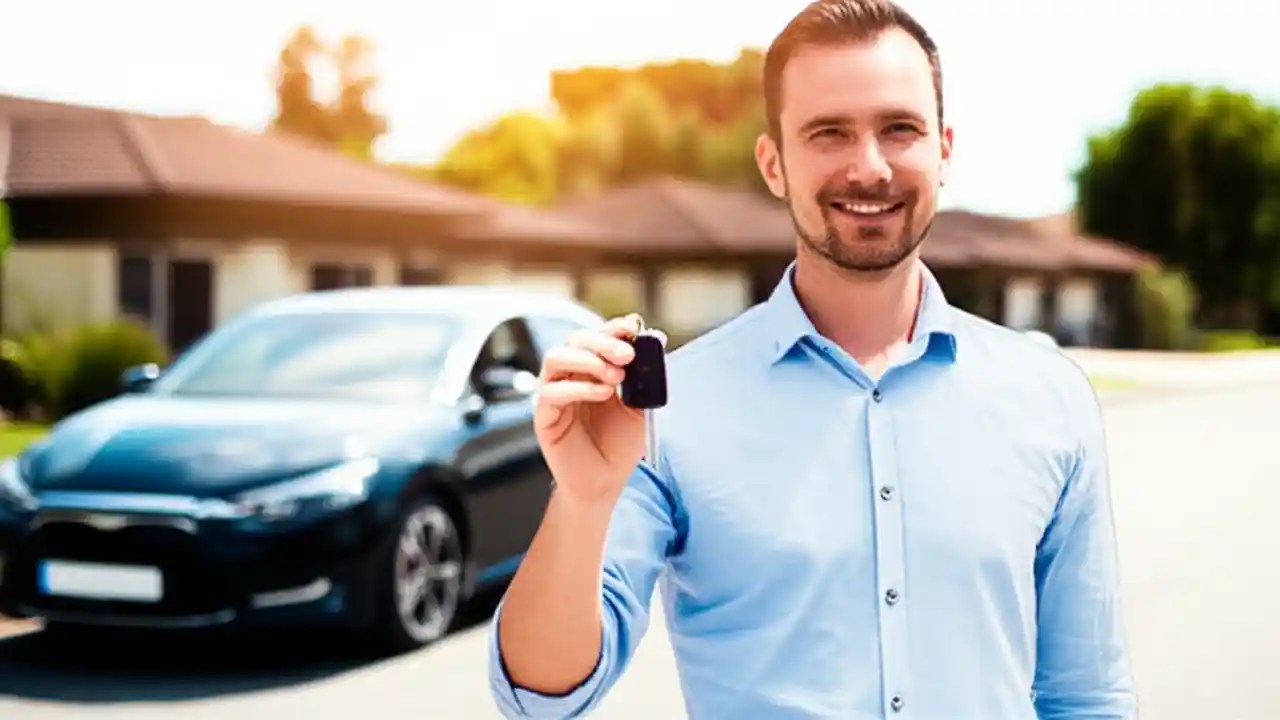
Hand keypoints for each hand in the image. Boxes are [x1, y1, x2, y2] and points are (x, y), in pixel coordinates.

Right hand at [534, 314, 646, 505]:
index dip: (612, 327)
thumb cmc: (620, 445)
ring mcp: (553, 394)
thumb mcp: (641, 408)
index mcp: (592, 369)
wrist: (604, 482)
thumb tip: (656, 343)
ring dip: (587, 360)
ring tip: (615, 377)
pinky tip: (604, 394)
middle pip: (574, 340)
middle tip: (626, 355)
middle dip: (602, 342)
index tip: (632, 327)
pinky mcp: (544, 416)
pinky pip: (551, 392)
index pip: (596, 336)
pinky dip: (579, 388)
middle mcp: (569, 376)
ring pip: (556, 358)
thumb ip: (645, 379)